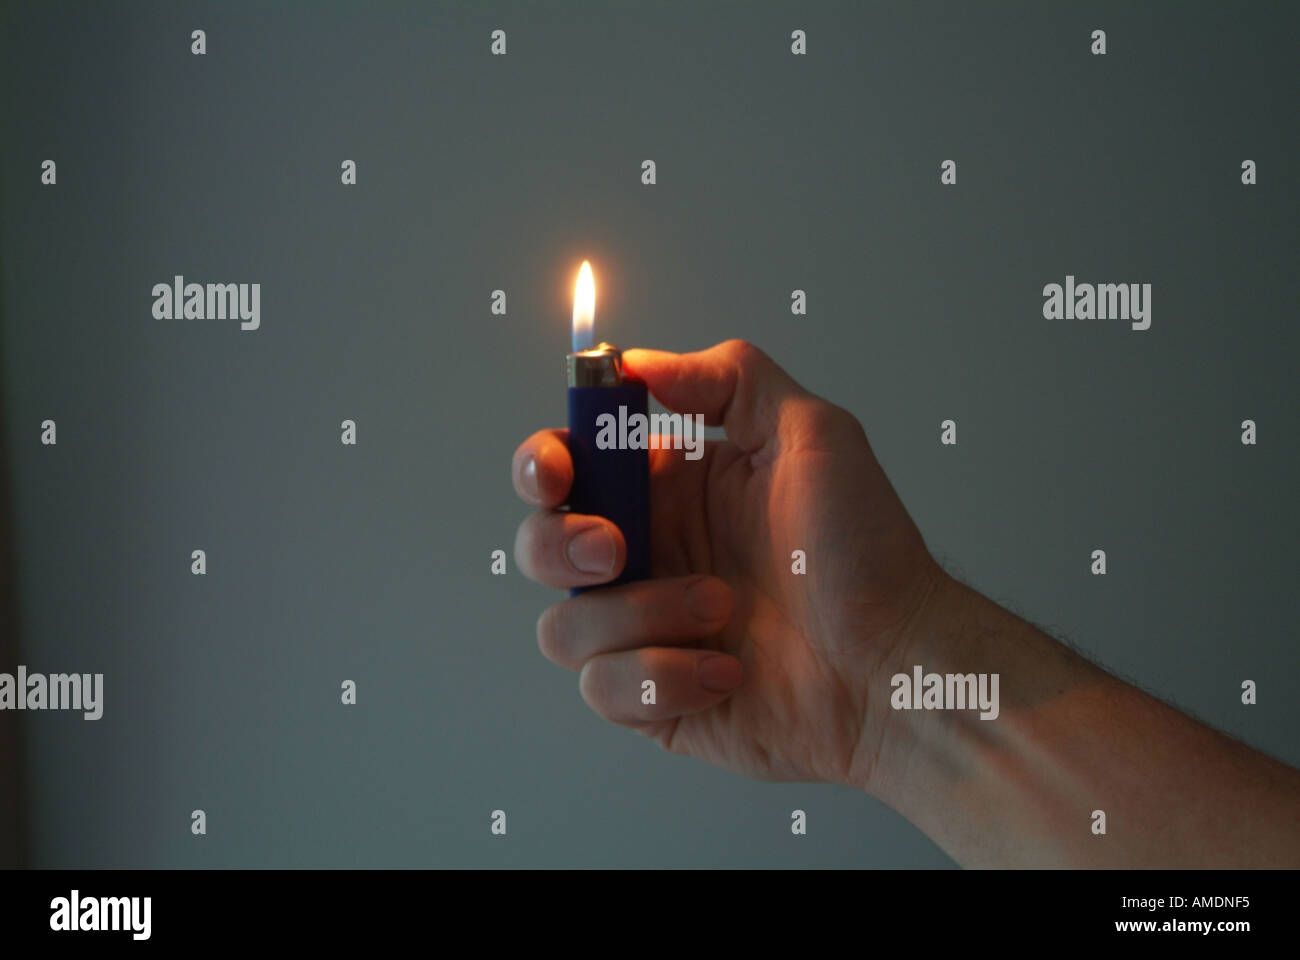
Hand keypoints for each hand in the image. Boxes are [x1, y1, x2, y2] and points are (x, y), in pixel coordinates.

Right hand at [511, 339, 943, 784]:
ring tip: (723, 609)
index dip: (543, 462)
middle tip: (616, 551)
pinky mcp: (652, 698)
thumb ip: (726, 377)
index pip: (570, 464)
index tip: (560, 469)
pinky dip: (661, 679)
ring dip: (641, 615)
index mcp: (670, 490)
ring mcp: (645, 631)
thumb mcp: (812, 432)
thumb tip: (638, 362)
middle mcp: (649, 557)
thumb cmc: (866, 552)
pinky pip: (602, 689)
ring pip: (564, 626)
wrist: (896, 662)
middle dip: (560, 545)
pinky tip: (726, 673)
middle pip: (540, 543)